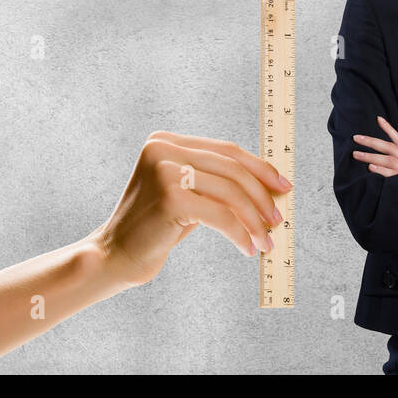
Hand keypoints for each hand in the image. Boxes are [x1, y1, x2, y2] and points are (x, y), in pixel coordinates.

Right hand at [93, 130, 292, 288]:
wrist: (113, 257)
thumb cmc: (155, 228)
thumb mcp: (188, 194)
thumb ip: (219, 182)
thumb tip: (271, 184)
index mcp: (166, 141)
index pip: (226, 150)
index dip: (259, 168)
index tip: (283, 186)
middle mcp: (163, 149)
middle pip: (232, 169)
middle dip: (261, 196)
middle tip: (277, 220)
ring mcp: (165, 170)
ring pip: (230, 192)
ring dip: (254, 220)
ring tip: (265, 240)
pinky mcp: (170, 197)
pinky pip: (220, 215)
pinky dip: (240, 233)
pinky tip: (247, 248)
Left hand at [353, 116, 397, 176]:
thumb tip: (376, 162)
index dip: (389, 129)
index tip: (378, 119)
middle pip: (390, 148)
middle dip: (372, 142)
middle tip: (356, 138)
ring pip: (389, 160)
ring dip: (371, 157)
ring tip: (356, 154)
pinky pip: (392, 176)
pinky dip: (381, 171)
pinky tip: (371, 168)